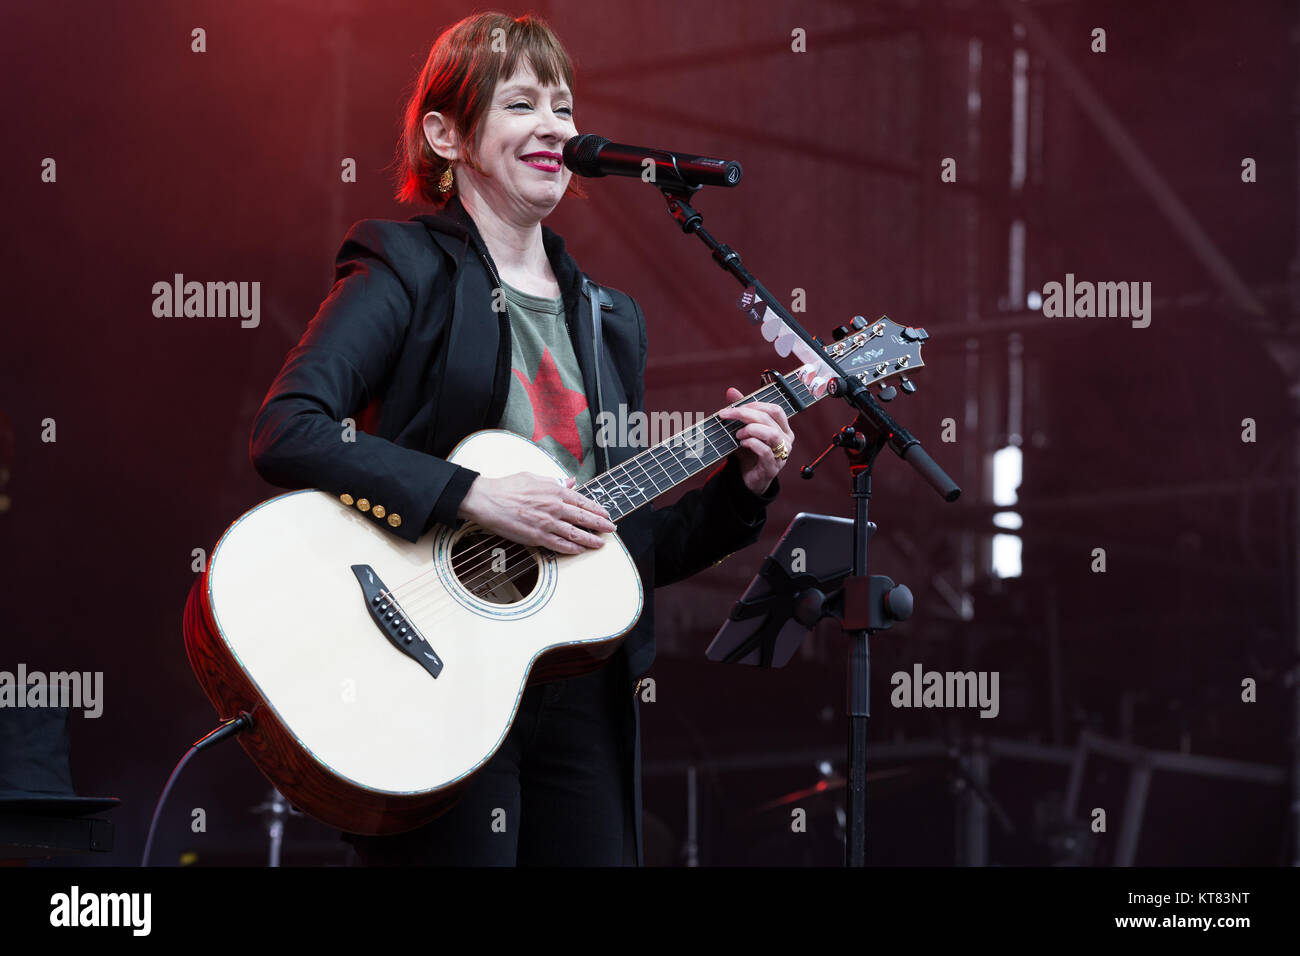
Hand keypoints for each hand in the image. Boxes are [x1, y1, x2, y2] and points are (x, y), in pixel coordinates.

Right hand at [456, 472, 615, 554]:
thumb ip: (554, 480)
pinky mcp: (537, 537)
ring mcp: (547, 523)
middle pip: (584, 518)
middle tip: (611, 529)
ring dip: (591, 540)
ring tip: (601, 543)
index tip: (605, 514)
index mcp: (555, 490)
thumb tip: (570, 481)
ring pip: (575, 534)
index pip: (583, 501)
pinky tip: (580, 550)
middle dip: (600, 525)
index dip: (596, 509)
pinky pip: (560, 545)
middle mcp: (555, 507)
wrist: (488, 500)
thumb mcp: (534, 476)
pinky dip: (572, 548)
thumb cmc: (508, 487)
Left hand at [717, 386, 794, 495]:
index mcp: (782, 428)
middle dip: (745, 414)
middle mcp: (786, 440)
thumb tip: (731, 391)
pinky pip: (766, 451)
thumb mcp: (744, 430)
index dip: (756, 405)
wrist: (748, 480)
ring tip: (738, 433)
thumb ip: (741, 411)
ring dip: (751, 429)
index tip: (735, 406)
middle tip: (726, 414)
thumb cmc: (749, 453)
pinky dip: (751, 443)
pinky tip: (742, 443)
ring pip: (771, 434)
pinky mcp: (772, 467)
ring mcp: (781, 454)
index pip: (775, 409)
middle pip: (769, 419)